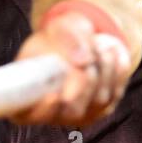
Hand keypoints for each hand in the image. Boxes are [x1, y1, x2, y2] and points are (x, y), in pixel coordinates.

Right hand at [8, 11, 132, 127]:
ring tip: (99, 47)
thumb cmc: (58, 37)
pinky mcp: (101, 110)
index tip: (54, 94)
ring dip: (103, 69)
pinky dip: (116, 70)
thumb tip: (83, 60)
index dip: (41, 109)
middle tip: (89, 55)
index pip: (25, 115)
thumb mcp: (59, 27)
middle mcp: (49, 112)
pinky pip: (115, 93)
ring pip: (98, 100)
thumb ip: (68, 38)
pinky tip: (108, 55)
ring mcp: (77, 115)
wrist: (78, 40)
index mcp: (25, 94)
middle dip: (84, 80)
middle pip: (71, 110)